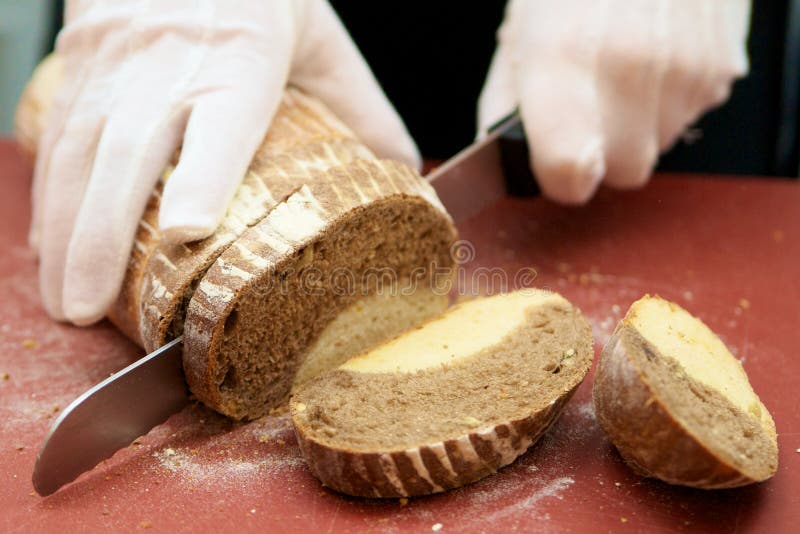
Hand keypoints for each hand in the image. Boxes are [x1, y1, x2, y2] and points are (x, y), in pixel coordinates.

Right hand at [32, 0, 417, 324]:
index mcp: (244, 57)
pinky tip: (47, 249)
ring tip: (63, 302)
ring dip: (64, 231)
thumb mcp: (322, 40)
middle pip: (128, 150)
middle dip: (102, 235)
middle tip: (88, 309)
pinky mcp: (82, 60)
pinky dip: (49, 198)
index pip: (221, 120)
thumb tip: (406, 173)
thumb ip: (361, 106)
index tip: (187, 231)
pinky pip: (57, 136)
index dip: (201, 176)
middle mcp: (171, 61)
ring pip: (79, 151)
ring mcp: (117, 60)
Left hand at [478, 0, 750, 203]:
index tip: (553, 164)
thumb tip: (504, 153)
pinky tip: (652, 55)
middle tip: (589, 103)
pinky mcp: (722, 66)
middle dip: (602, 150)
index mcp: (567, 59)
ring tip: (621, 66)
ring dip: (636, 123)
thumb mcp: (519, 27)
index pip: (570, 175)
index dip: (558, 177)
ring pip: (657, 146)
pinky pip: (686, 115)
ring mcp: (686, 68)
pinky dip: (666, 99)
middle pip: (622, 172)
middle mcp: (633, 69)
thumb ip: (505, 101)